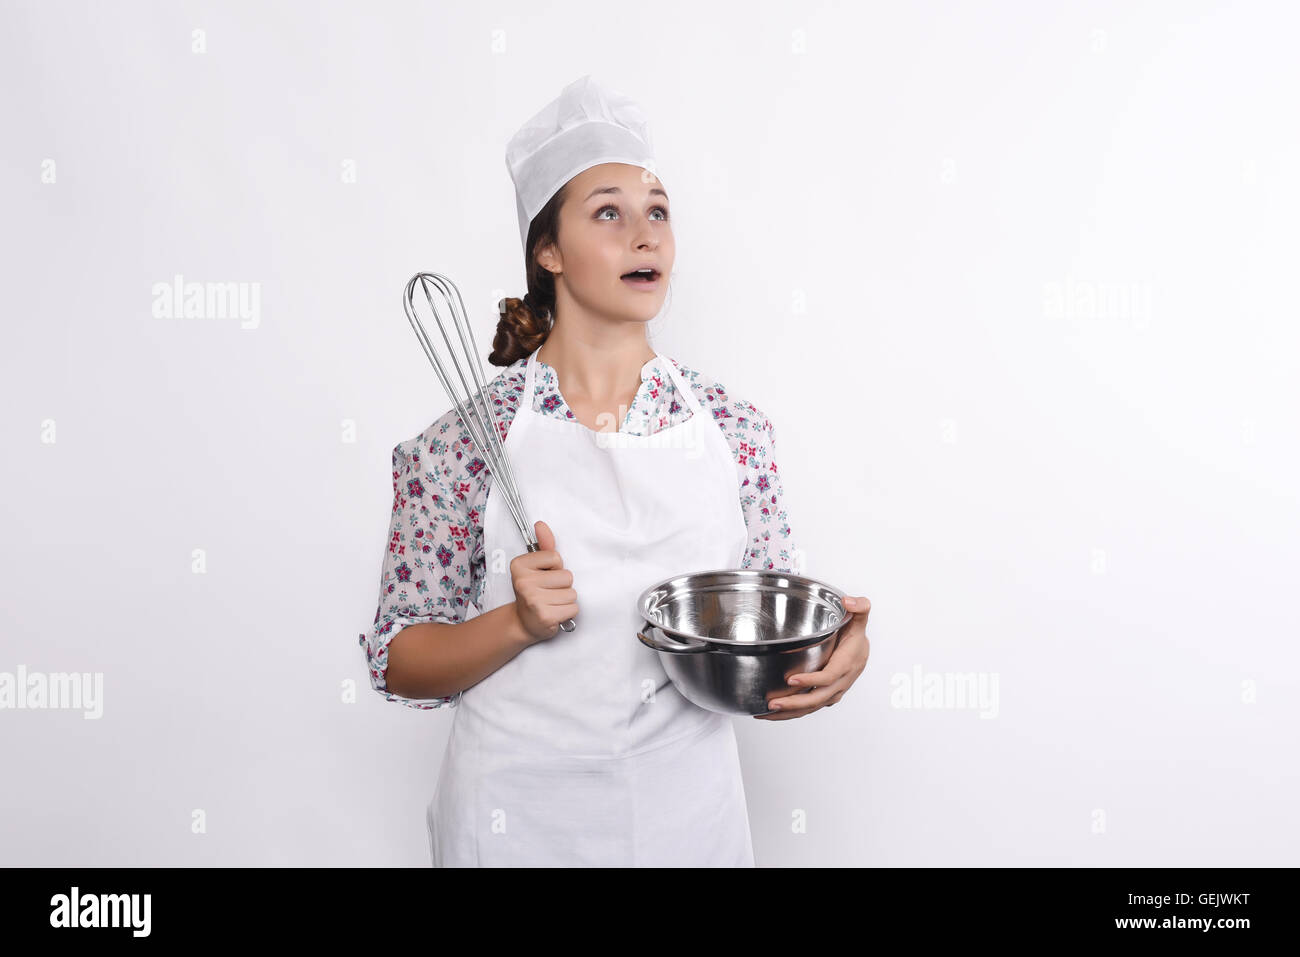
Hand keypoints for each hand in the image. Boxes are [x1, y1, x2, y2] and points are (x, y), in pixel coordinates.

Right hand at [511, 520, 578, 642]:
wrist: (523, 622)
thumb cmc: (533, 590)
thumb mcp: (536, 566)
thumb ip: (543, 546)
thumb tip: (540, 524)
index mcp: (519, 565)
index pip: (556, 557)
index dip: (555, 568)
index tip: (544, 576)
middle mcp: (523, 582)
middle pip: (567, 576)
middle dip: (562, 585)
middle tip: (548, 592)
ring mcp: (533, 600)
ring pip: (572, 593)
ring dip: (566, 600)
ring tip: (551, 602)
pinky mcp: (545, 616)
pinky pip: (573, 608)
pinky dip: (567, 613)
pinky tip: (554, 613)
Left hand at [754, 594, 870, 719]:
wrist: (862, 650)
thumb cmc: (856, 634)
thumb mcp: (859, 617)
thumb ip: (859, 606)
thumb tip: (848, 601)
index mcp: (847, 663)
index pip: (829, 676)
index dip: (811, 680)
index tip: (791, 680)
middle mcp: (841, 681)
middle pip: (818, 698)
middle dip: (794, 704)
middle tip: (772, 704)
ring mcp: (834, 691)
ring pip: (812, 707)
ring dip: (790, 712)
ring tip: (765, 713)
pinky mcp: (827, 695)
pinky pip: (810, 707)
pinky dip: (793, 712)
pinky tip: (774, 713)